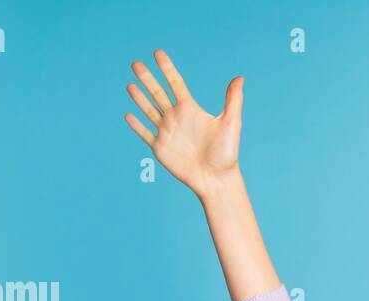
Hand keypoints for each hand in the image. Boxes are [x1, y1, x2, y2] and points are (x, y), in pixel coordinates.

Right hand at [124, 50, 243, 198]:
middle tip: (135, 64)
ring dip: (139, 98)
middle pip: (158, 93)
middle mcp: (177, 118)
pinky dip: (136, 125)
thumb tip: (240, 78)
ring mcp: (167, 132)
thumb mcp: (231, 123)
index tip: (158, 53)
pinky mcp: (160, 148)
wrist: (217, 179)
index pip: (175, 83)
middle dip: (147, 78)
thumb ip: (233, 100)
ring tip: (130, 85)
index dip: (167, 68)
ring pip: (149, 110)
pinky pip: (145, 133)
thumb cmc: (227, 153)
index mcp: (191, 109)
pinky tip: (128, 115)